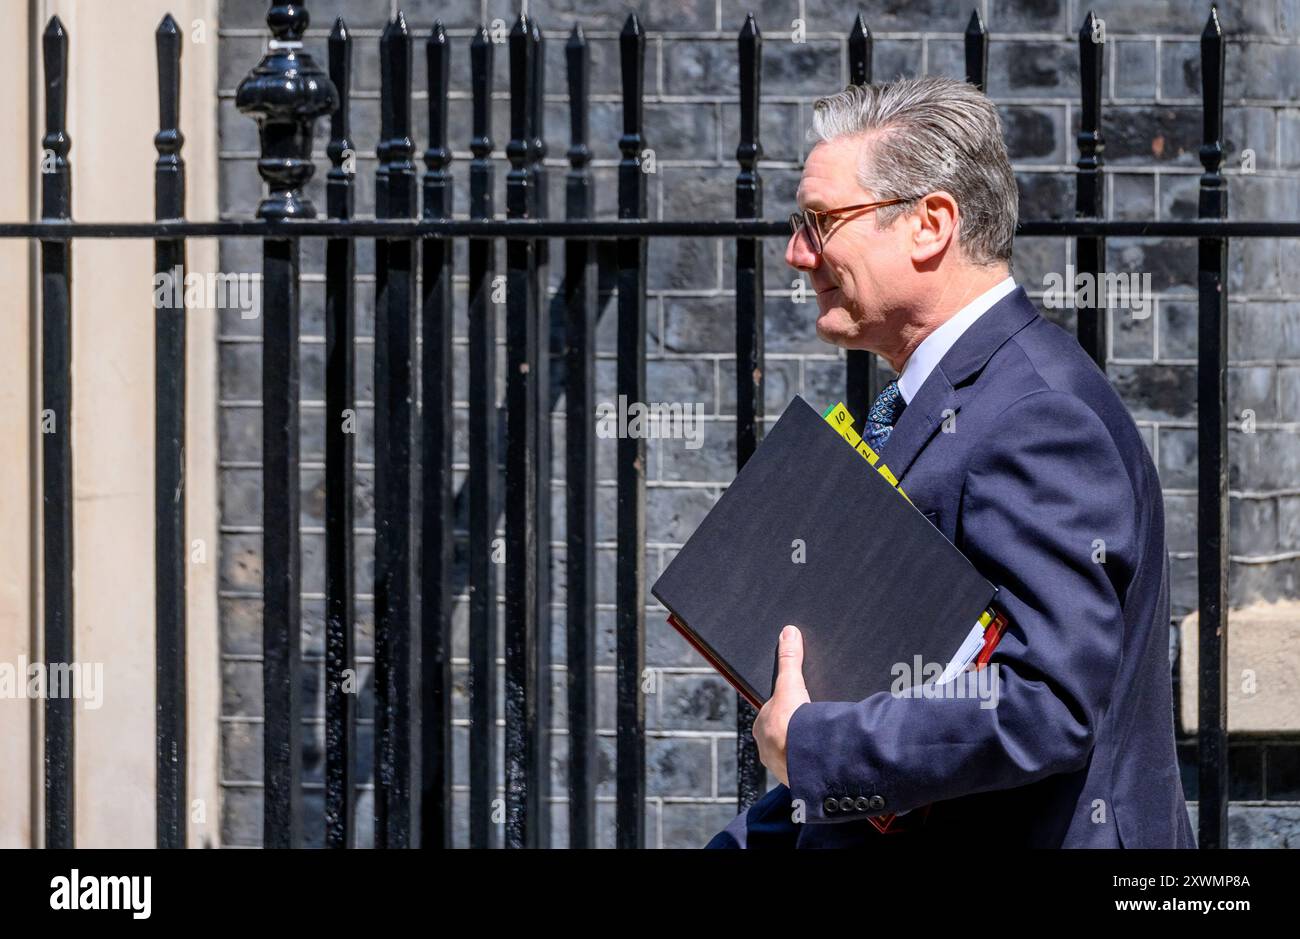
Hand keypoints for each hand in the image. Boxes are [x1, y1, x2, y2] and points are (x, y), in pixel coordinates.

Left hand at [753, 625, 811, 786]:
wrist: (804, 759)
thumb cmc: (792, 723)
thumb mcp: (791, 684)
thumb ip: (790, 659)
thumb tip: (788, 632)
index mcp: (761, 726)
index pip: (773, 715)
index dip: (787, 711)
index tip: (800, 711)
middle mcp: (765, 748)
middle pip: (780, 735)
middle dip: (794, 732)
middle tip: (812, 727)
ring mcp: (779, 765)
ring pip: (790, 754)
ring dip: (802, 750)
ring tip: (818, 744)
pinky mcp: (794, 779)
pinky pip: (801, 769)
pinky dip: (810, 765)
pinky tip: (821, 761)